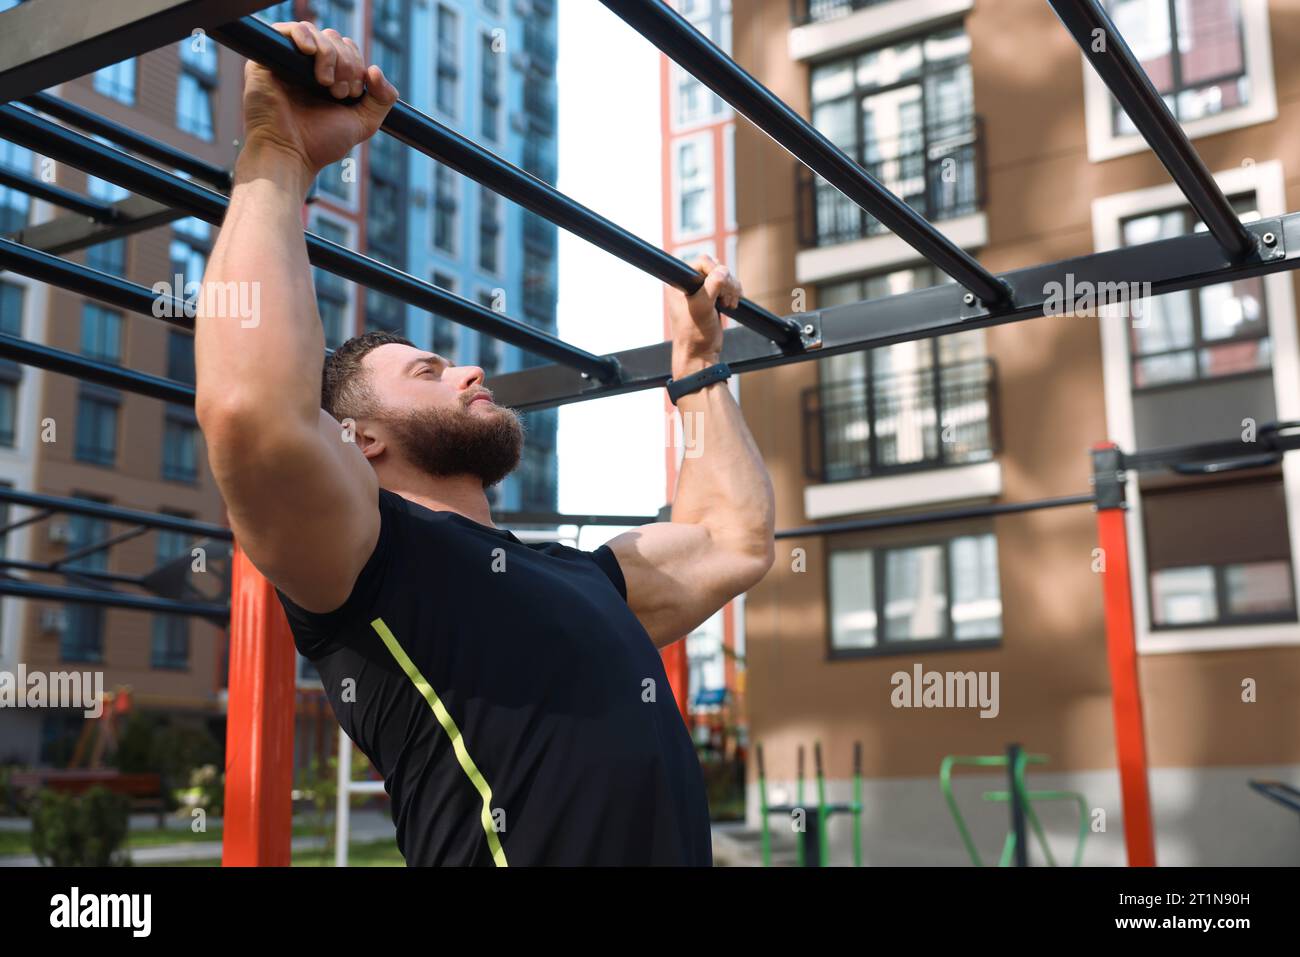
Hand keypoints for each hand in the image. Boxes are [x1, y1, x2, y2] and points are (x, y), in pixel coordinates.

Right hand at [240, 21, 398, 181]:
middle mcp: (307, 67)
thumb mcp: (364, 123)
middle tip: (338, 92)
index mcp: (329, 77)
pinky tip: (310, 52)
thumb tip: (376, 70)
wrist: (290, 154)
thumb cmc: (320, 143)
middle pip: (334, 39)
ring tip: (325, 82)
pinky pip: (286, 29)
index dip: (356, 65)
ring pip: (316, 33)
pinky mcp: (266, 60)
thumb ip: (383, 99)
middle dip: (346, 63)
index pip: (348, 49)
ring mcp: (287, 62)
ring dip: (329, 54)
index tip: (351, 93)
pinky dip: (304, 35)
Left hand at [669, 255, 740, 376]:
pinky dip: (734, 293)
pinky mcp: (713, 297)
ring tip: (728, 304)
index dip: (714, 271)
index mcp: (678, 282)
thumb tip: (723, 270)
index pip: (701, 262)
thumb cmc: (694, 334)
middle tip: (724, 300)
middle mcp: (688, 283)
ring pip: (725, 276)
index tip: (718, 288)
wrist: (701, 353)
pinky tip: (731, 305)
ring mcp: (702, 289)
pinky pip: (729, 285)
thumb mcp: (702, 307)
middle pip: (716, 267)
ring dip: (731, 289)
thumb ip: (712, 285)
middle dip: (726, 282)